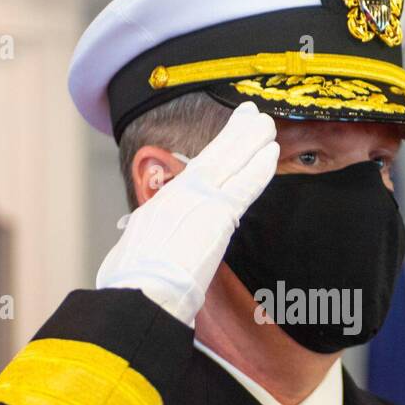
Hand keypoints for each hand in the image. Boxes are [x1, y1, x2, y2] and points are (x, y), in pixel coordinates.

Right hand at [96, 102, 278, 326]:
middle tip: (254, 116)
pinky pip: (245, 186)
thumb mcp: (140, 246)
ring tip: (266, 124)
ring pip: (232, 163)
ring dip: (251, 142)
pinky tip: (271, 152)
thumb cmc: (134, 277)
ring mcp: (202, 201)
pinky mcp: (219, 216)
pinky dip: (259, 168)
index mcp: (167, 201)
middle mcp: (185, 195)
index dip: (220, 148)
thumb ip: (155, 236)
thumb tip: (160, 240)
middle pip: (218, 157)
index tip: (231, 133)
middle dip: (237, 135)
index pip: (201, 168)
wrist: (141, 289)